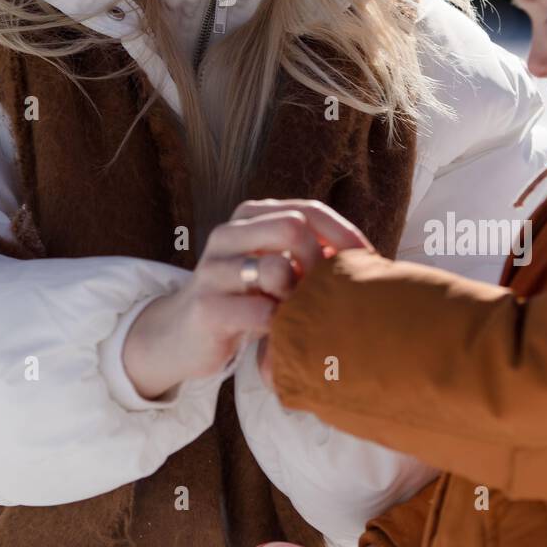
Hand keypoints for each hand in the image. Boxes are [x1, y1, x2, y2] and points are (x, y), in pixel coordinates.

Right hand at [123, 199, 365, 399]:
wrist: (180, 334)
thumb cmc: (241, 299)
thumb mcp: (271, 266)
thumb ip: (306, 252)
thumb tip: (362, 255)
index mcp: (248, 216)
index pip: (307, 209)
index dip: (343, 234)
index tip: (366, 261)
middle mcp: (227, 234)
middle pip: (292, 227)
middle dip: (321, 260)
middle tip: (331, 291)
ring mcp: (214, 269)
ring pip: (276, 268)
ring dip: (301, 296)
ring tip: (303, 315)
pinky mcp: (207, 307)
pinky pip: (261, 313)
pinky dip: (283, 327)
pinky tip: (284, 337)